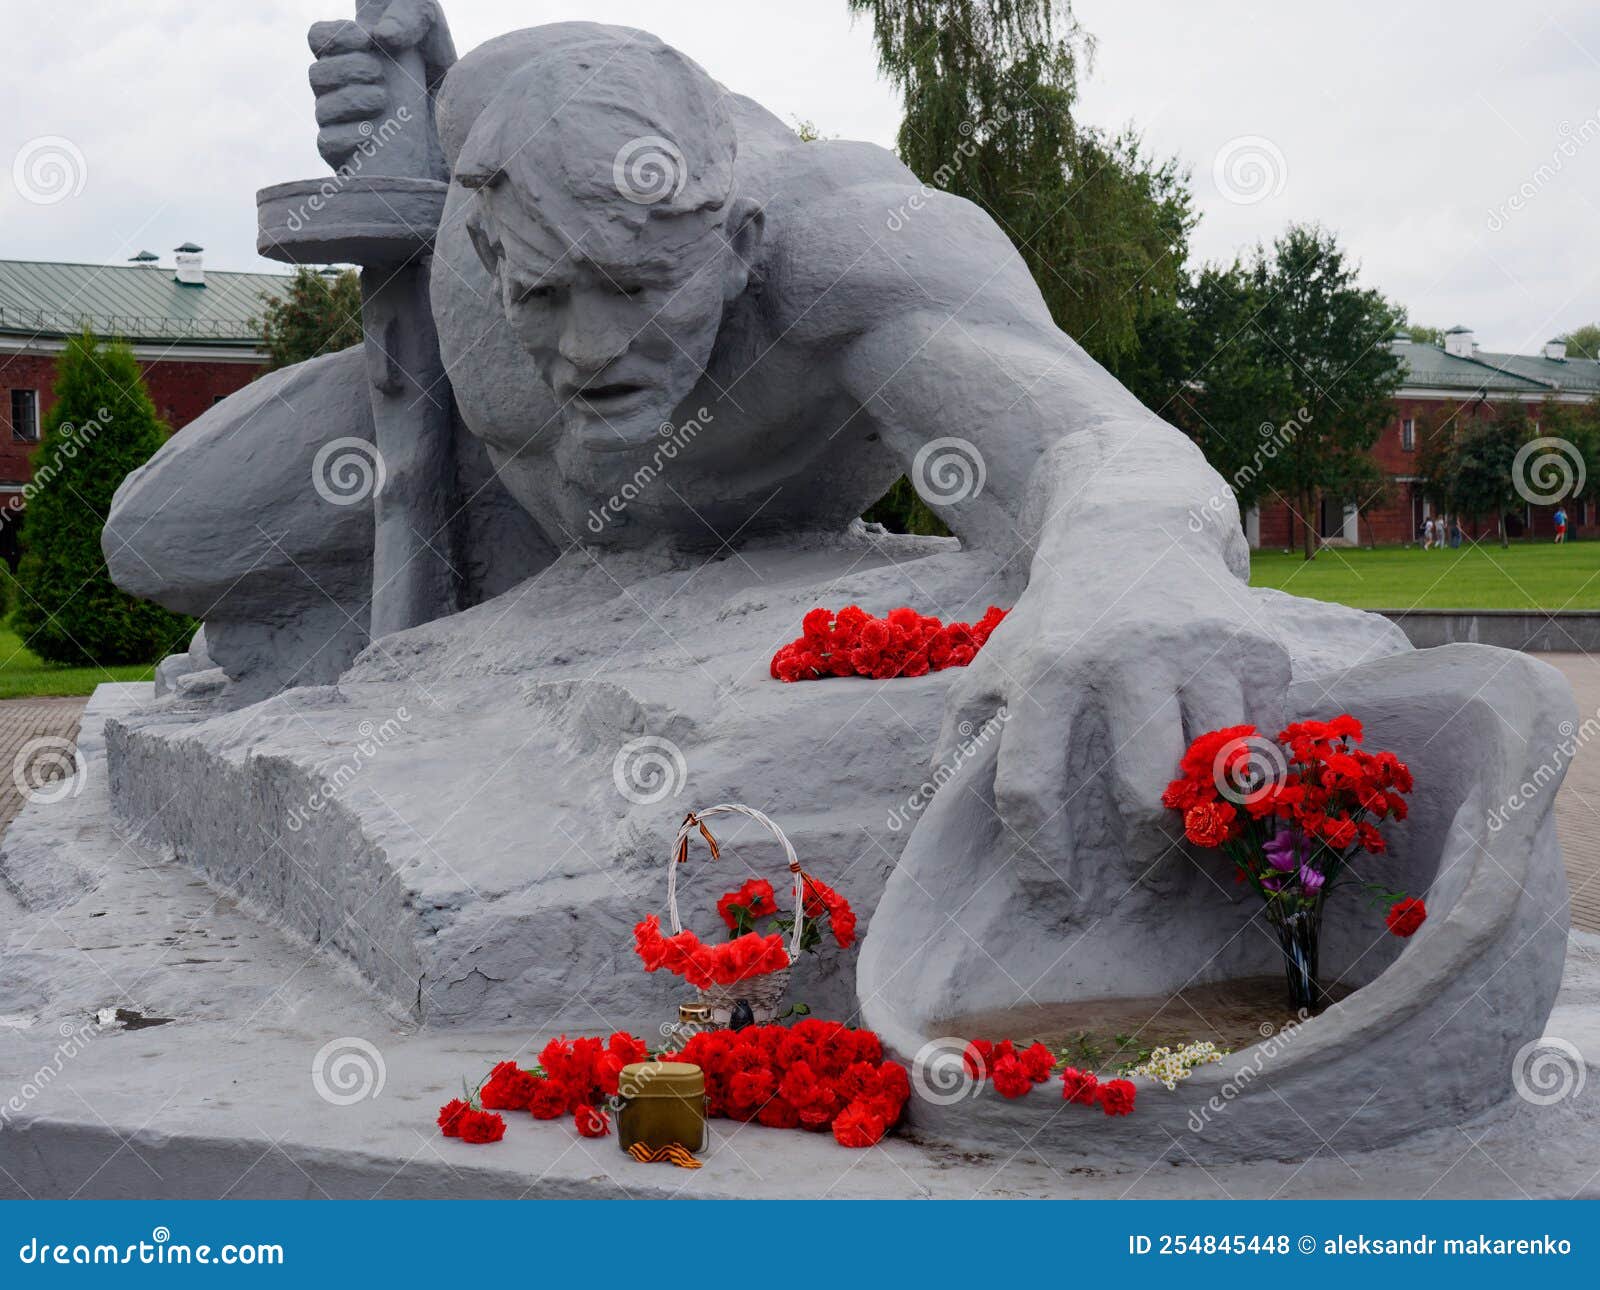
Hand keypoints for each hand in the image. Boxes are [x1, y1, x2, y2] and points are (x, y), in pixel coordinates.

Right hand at [307, 0, 455, 170]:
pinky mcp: (350, 159)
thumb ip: (409, 17)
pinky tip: (372, 134)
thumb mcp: (432, 36)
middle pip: (316, 74)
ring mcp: (344, 126)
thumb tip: (380, 36)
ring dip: (351, 99)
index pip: (319, 38)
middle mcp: (343, 90)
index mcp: (353, 57)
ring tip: (383, 100)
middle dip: (347, 69)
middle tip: (379, 74)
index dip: (334, 37)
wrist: (464, 137)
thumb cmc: (443, 79)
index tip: (366, 40)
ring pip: (322, 109)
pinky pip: (328, 144)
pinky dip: (347, 136)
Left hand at [936, 556, 1290, 898]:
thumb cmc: (1060, 616)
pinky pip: (1263, 739)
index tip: (1054, 899)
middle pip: (1142, 794)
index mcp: (1048, 670)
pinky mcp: (1257, 647)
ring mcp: (1199, 650)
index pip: (1031, 786)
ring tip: (1192, 831)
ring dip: (1205, 819)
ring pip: (1216, 776)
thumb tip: (937, 800)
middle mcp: (1124, 658)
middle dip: (1144, 855)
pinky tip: (1226, 765)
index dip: (1040, 858)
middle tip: (1144, 879)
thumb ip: (964, 727)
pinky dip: (1246, 768)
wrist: (1136, 525)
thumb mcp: (998, 657)